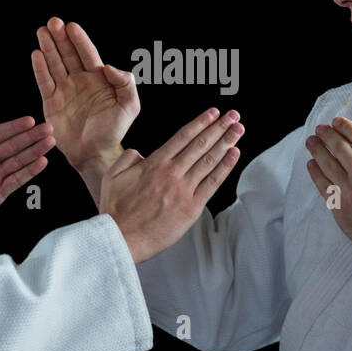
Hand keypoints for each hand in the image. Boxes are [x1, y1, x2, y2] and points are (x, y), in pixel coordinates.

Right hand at [31, 17, 137, 177]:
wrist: (95, 154)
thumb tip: (109, 67)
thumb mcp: (129, 106)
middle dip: (60, 38)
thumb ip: (126, 83)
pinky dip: (40, 68)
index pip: (88, 54)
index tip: (71, 26)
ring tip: (42, 32)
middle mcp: (80, 81)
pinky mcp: (51, 102)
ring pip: (55, 64)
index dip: (79, 40)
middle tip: (52, 22)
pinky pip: (45, 82)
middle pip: (68, 54)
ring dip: (48, 47)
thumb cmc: (114, 131)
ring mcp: (65, 90)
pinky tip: (37, 54)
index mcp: (99, 79)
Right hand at [100, 108, 243, 262]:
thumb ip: (128, 158)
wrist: (121, 237)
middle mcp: (172, 172)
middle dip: (219, 127)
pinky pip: (212, 183)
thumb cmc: (116, 210)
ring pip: (209, 160)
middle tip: (233, 116)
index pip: (183, 136)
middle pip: (200, 144)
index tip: (213, 113)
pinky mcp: (191, 207)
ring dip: (226, 142)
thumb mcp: (113, 176)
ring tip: (238, 129)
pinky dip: (225, 167)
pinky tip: (234, 155)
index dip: (200, 122)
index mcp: (154, 163)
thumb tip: (140, 153)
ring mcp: (183, 189)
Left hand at [304, 117, 351, 307]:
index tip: (337, 122)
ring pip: (327, 164)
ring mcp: (348, 192)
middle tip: (321, 129)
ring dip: (317, 149)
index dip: (345, 127)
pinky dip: (314, 172)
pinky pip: (322, 185)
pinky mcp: (339, 207)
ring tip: (311, 141)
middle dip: (328, 135)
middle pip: (339, 148)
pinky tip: (311, 164)